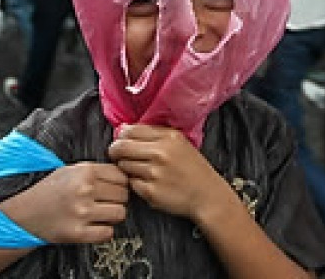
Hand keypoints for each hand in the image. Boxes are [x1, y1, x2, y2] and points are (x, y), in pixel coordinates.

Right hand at [0, 162, 128, 244]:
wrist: (25, 213)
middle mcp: (84, 190)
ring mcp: (82, 212)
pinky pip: (108, 233)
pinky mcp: (78, 233)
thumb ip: (96, 171)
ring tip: (100, 213)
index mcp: (84, 171)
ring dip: (112, 215)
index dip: (120, 183)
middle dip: (117, 199)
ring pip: (120, 213)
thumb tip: (125, 174)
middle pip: (123, 195)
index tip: (113, 187)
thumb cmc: (50, 190)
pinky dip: (103, 231)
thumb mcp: (70, 170)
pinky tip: (94, 226)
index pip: (121, 176)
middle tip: (105, 201)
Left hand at [108, 124, 234, 224]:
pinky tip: (147, 183)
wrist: (208, 195)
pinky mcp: (151, 192)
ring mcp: (155, 173)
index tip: (122, 142)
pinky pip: (130, 183)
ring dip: (126, 168)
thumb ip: (153, 134)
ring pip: (123, 166)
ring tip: (140, 171)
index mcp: (168, 137)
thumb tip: (123, 129)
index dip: (121, 137)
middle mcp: (161, 153)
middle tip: (118, 156)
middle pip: (121, 147)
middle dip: (116, 152)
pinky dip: (135, 183)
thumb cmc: (193, 169)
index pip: (130, 130)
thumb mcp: (180, 143)